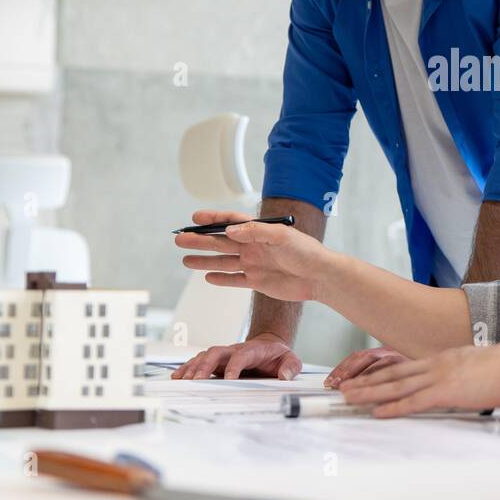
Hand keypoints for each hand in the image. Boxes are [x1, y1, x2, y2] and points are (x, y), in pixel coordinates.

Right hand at [171, 333, 301, 379]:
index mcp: (253, 350)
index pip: (241, 355)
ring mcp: (224, 355)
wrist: (269, 346)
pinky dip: (188, 368)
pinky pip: (200, 362)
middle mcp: (235, 350)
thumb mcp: (291, 360)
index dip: (234, 366)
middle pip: (216, 352)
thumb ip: (291, 367)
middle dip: (205, 365)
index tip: (230, 379)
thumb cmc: (278, 355)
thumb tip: (284, 377)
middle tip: (197, 380)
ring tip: (182, 379)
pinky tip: (178, 376)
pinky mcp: (217, 362)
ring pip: (205, 356)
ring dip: (193, 367)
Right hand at [174, 209, 330, 301]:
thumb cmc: (307, 252)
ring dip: (205, 259)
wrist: (320, 277)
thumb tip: (229, 231)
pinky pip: (235, 280)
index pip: (231, 222)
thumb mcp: (282, 236)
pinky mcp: (258, 282)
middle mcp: (254, 246)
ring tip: (185, 259)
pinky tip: (207, 276)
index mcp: (259, 231)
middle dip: (200, 240)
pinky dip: (221, 278)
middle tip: (179, 239)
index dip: (213, 219)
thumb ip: (256, 232)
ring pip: (223, 261)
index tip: (194, 218)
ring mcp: (254, 264)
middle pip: (221, 242)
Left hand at [339, 344, 499, 416]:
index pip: (404, 367)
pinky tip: (378, 412)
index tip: (365, 378)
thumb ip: (460, 374)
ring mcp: (438, 377)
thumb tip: (456, 383)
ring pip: (396, 386)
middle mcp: (435, 364)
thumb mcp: (476, 366)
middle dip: (366, 382)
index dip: (381, 373)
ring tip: (350, 398)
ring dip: (370, 393)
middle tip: (345, 388)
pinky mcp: (446, 391)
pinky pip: (413, 402)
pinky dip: (393, 407)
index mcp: (442, 358)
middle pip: (393, 374)